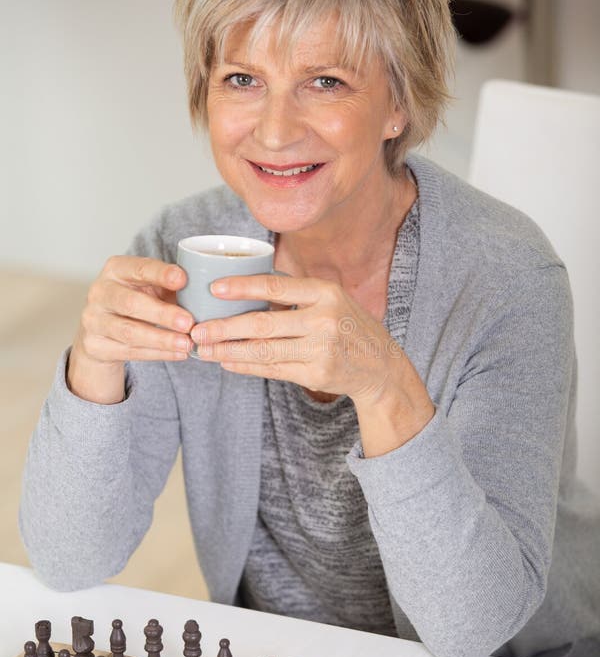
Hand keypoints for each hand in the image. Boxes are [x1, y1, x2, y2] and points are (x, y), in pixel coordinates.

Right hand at [72, 255, 194, 363]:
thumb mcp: (152, 286)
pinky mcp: (96, 345)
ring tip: (187, 343)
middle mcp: (101, 292)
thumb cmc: (137, 299)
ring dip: (162, 339)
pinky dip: (158, 354)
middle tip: (189, 322)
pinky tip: (178, 353)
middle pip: (131, 303)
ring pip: (130, 332)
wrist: (103, 327)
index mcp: (116, 269)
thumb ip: (171, 285)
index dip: (160, 274)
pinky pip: (130, 351)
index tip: (183, 279)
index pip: (138, 268)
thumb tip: (203, 292)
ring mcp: (94, 320)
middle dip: (162, 314)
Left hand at [191, 273, 410, 404]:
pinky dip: (245, 366)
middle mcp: (325, 319)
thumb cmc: (347, 325)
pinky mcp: (315, 374)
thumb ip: (295, 291)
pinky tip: (226, 362)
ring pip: (263, 350)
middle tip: (196, 329)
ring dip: (228, 351)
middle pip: (263, 323)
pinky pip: (271, 370)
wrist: (380, 366)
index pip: (276, 285)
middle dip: (224, 327)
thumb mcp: (332, 298)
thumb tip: (243, 281)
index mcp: (326, 292)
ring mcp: (321, 349)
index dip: (242, 287)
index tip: (213, 289)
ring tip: (203, 349)